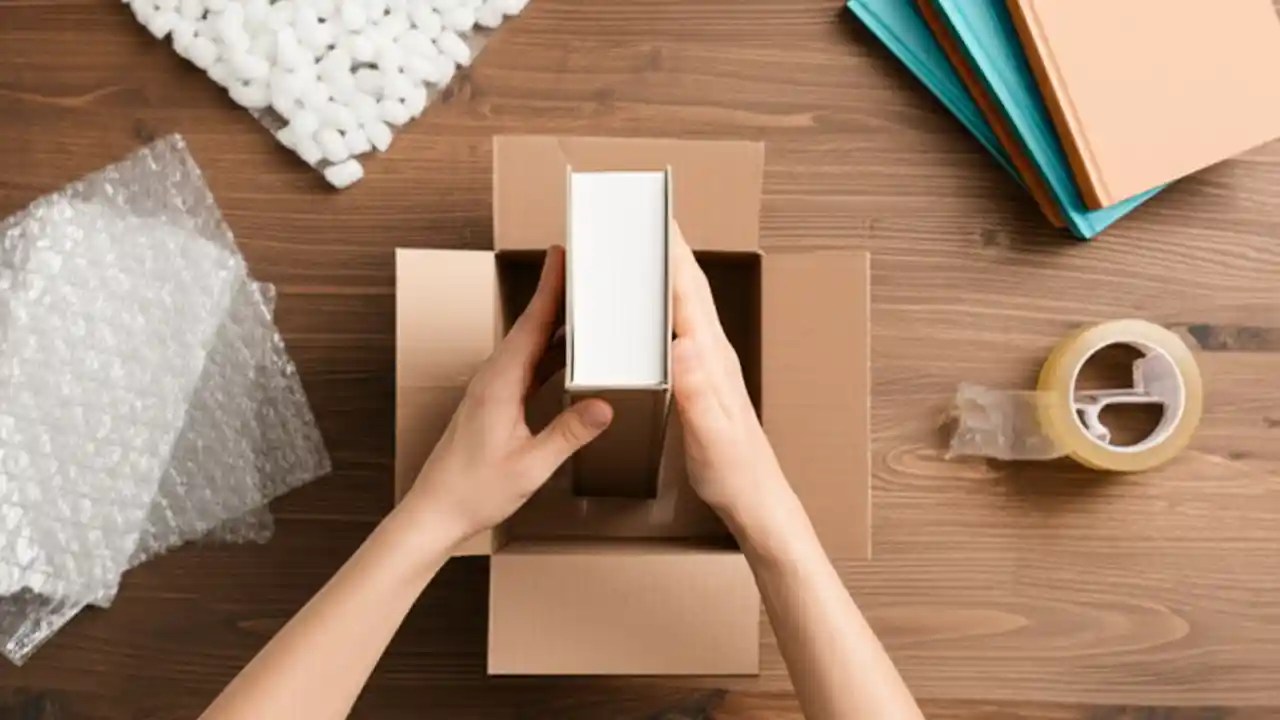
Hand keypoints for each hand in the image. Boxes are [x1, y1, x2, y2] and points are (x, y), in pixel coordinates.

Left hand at [402, 246, 612, 544]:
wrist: (436, 512)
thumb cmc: (474, 491)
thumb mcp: (530, 465)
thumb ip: (568, 434)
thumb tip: (604, 406)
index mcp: (499, 384)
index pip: (530, 325)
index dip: (549, 289)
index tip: (561, 255)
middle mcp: (493, 379)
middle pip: (530, 327)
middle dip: (557, 296)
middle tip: (583, 269)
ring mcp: (492, 390)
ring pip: (529, 347)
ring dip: (555, 326)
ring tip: (585, 305)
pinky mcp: (494, 404)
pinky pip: (527, 368)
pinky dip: (550, 355)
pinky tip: (569, 356)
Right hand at [670, 228, 790, 530]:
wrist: (757, 499)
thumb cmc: (735, 472)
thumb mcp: (710, 436)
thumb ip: (698, 391)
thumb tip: (683, 345)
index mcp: (712, 357)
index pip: (689, 293)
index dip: (670, 251)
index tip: (652, 216)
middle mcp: (714, 351)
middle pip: (690, 286)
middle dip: (668, 246)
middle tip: (643, 213)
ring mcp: (711, 363)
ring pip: (688, 303)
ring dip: (669, 270)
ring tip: (645, 245)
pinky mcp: (704, 377)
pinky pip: (681, 326)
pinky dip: (666, 304)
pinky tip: (653, 307)